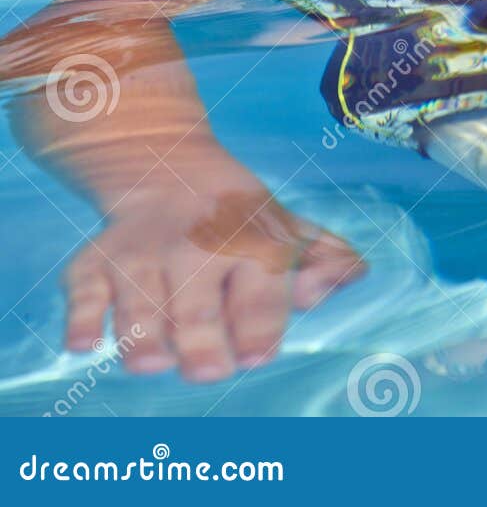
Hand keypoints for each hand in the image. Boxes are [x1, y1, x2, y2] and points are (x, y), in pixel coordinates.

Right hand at [61, 172, 364, 382]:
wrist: (166, 166)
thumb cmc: (239, 221)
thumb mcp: (285, 230)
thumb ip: (322, 259)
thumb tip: (357, 272)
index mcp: (248, 244)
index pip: (256, 289)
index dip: (258, 322)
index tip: (258, 354)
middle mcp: (194, 249)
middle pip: (195, 304)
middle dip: (202, 337)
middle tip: (208, 368)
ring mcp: (141, 256)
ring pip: (138, 301)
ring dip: (142, 333)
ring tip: (151, 361)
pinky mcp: (95, 264)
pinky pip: (82, 291)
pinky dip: (81, 315)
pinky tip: (85, 341)